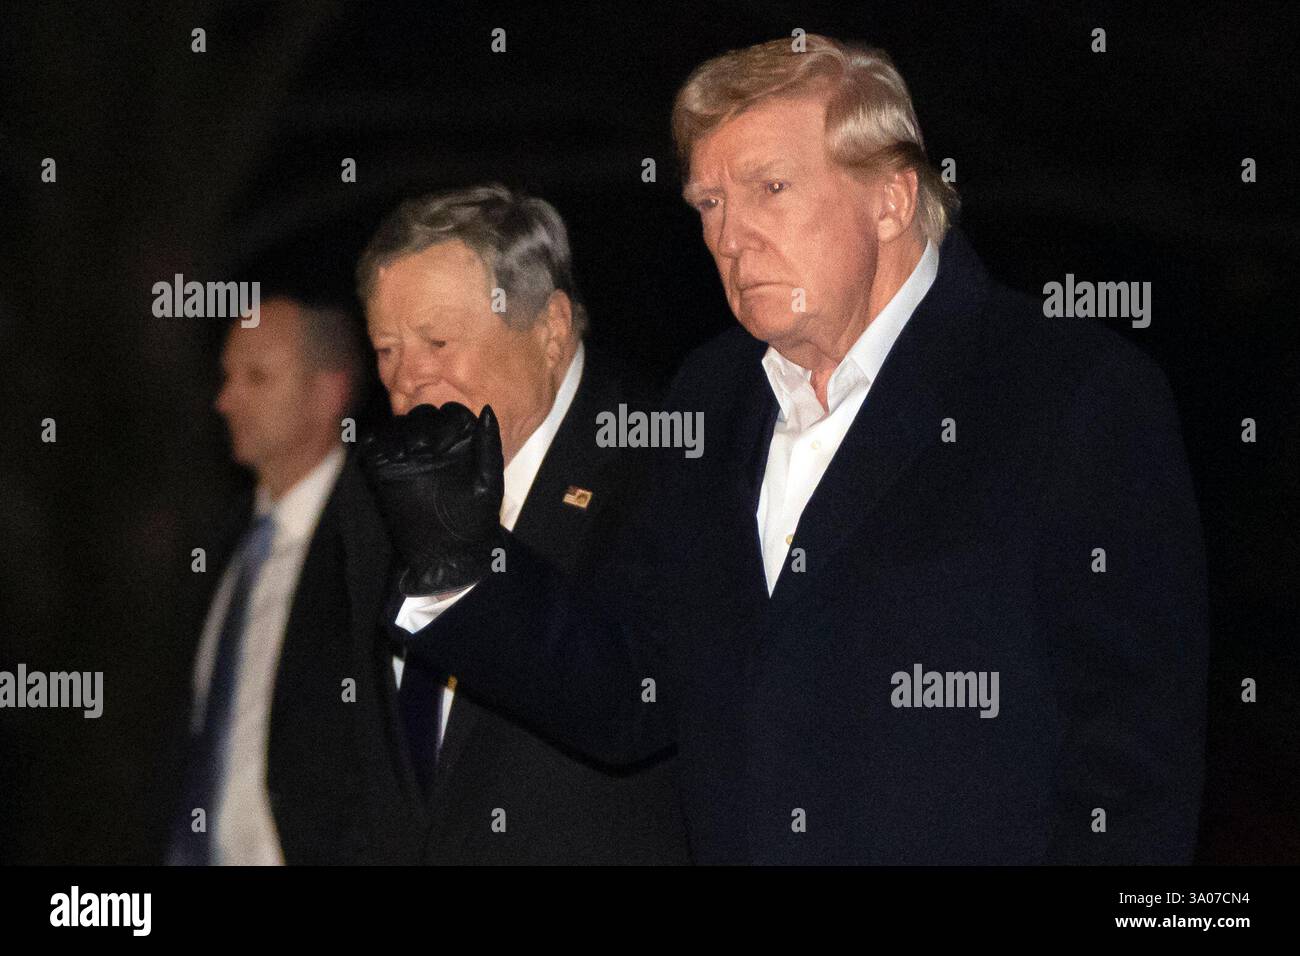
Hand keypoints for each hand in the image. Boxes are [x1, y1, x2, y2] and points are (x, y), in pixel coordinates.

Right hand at [359, 402, 504, 595]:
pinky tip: (391, 458)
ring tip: (409, 454)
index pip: (451, 414)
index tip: (450, 435)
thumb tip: (487, 410)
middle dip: (422, 425)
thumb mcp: (488, 483)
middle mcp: (434, 448)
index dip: (449, 419)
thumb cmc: (473, 522)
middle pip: (422, 416)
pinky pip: (374, 445)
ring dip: (401, 434)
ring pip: (398, 427)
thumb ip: (488, 446)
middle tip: (425, 446)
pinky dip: (377, 443)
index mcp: (460, 446)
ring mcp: (408, 458)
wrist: (445, 555)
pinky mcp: (383, 471)